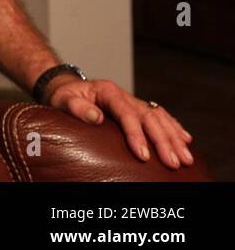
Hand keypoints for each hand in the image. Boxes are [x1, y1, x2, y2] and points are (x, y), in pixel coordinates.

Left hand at [45, 75, 194, 169]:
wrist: (67, 87)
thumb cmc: (64, 96)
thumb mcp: (63, 99)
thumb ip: (77, 107)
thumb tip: (95, 117)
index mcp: (108, 91)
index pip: (126, 113)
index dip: (136, 134)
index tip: (143, 155)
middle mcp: (124, 95)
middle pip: (148, 118)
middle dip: (163, 141)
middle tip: (173, 162)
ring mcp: (133, 101)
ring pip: (159, 118)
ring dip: (174, 138)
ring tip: (185, 157)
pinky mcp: (137, 109)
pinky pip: (160, 116)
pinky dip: (174, 127)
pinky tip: (186, 139)